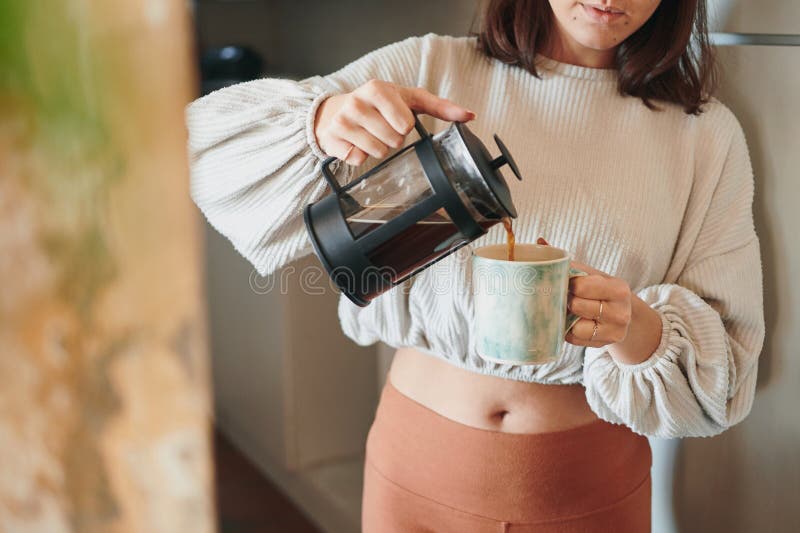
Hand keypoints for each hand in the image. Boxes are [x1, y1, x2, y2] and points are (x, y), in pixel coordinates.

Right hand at [313, 79, 475, 165]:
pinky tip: (355, 142)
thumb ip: (441, 106)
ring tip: (370, 134)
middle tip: (383, 128)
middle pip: (393, 141)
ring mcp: (342, 121)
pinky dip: (360, 156)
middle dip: (392, 139)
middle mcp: (357, 102)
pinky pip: (358, 160)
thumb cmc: (379, 104)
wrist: (335, 110)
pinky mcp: (333, 140)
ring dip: (378, 149)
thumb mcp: (409, 99)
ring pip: (377, 152)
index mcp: (378, 89)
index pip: (405, 124)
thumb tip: (470, 115)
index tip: (396, 119)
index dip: (404, 126)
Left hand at [537, 237, 632, 347]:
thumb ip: (567, 261)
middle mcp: (620, 312)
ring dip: (565, 317)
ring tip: (565, 309)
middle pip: (576, 306)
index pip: (582, 286)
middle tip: (562, 296)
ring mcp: (614, 331)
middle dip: (564, 300)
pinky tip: (570, 322)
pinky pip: (574, 339)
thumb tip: (539, 241)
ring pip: (576, 326)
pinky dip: (567, 330)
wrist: (621, 314)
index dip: (567, 284)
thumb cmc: (599, 289)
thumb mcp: (590, 273)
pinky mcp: (604, 344)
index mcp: (618, 288)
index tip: (565, 282)